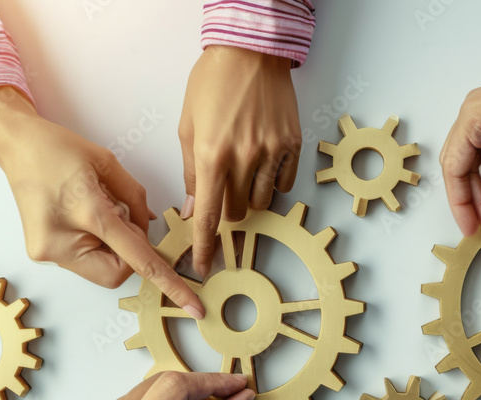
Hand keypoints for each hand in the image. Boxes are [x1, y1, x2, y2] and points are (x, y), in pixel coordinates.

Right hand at [0, 87, 204, 318]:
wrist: (15, 146)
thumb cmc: (58, 148)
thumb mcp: (109, 164)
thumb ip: (137, 200)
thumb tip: (150, 229)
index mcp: (86, 213)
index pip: (137, 258)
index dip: (169, 282)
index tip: (192, 305)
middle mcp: (62, 241)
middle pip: (119, 272)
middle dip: (130, 252)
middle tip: (119, 215)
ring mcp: (48, 252)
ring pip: (103, 269)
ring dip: (111, 246)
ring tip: (93, 210)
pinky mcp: (43, 254)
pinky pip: (85, 262)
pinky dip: (95, 244)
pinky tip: (82, 217)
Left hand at [178, 46, 300, 278]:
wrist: (249, 52)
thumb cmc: (212, 84)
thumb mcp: (188, 127)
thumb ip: (192, 171)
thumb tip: (195, 207)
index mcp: (212, 155)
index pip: (208, 215)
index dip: (205, 246)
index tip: (204, 265)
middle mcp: (244, 158)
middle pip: (237, 212)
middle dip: (227, 209)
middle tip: (223, 189)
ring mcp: (272, 152)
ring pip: (262, 201)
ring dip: (249, 196)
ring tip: (243, 170)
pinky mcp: (292, 145)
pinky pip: (284, 183)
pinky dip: (272, 181)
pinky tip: (263, 160)